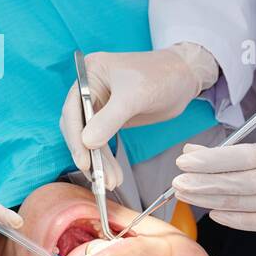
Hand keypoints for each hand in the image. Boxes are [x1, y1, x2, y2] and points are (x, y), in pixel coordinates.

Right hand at [60, 46, 215, 189]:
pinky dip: (107, 159)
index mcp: (89, 74)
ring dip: (99, 162)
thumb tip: (87, 143)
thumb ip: (109, 119)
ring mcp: (100, 105)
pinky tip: (113, 175)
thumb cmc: (161, 76)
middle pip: (78, 126)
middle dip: (88, 154)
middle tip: (98, 177)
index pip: (72, 110)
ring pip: (90, 138)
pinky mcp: (111, 118)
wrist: (184, 77)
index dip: (75, 137)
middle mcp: (89, 89)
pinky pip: (102, 142)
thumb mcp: (135, 96)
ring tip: (109, 182)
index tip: (84, 161)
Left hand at [171, 133, 255, 232]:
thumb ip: (236, 151)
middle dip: (206, 182)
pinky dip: (237, 220)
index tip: (185, 161)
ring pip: (248, 203)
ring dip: (214, 200)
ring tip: (188, 195)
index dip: (212, 160)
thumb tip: (194, 153)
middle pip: (242, 182)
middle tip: (179, 182)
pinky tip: (215, 213)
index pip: (243, 155)